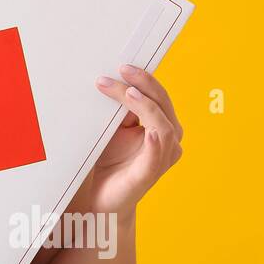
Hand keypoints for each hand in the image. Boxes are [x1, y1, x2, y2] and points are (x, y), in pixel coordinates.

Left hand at [72, 64, 183, 219]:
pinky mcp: (149, 174)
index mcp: (159, 125)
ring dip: (145, 106)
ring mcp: (160, 158)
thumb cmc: (106, 161)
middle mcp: (166, 140)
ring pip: (163, 125)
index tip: (125, 65)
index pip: (158, 96)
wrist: (97, 198)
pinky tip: (149, 132)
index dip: (146, 79)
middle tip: (123, 71)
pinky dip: (155, 142)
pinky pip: (157, 155)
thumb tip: (111, 78)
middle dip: (144, 85)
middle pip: (162, 106)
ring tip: (129, 93)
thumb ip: (118, 108)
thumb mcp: (111, 128)